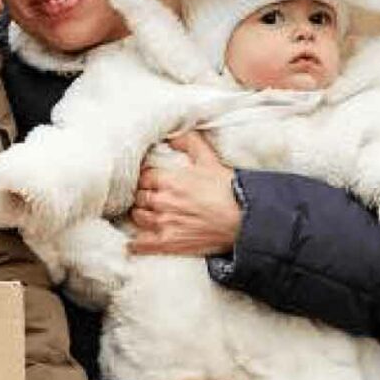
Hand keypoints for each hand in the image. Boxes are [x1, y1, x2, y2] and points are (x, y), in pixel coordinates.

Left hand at [129, 131, 242, 256]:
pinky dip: (136, 244)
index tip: (150, 180)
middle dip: (143, 195)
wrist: (246, 220)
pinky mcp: (169, 243)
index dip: (146, 178)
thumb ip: (189, 143)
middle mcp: (162, 202)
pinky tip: (134, 242)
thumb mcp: (209, 160)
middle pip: (139, 196)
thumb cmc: (229, 190)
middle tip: (149, 196)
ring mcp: (164, 224)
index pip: (143, 177)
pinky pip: (142, 245)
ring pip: (138, 216)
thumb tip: (173, 135)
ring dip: (140, 213)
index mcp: (169, 180)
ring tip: (146, 212)